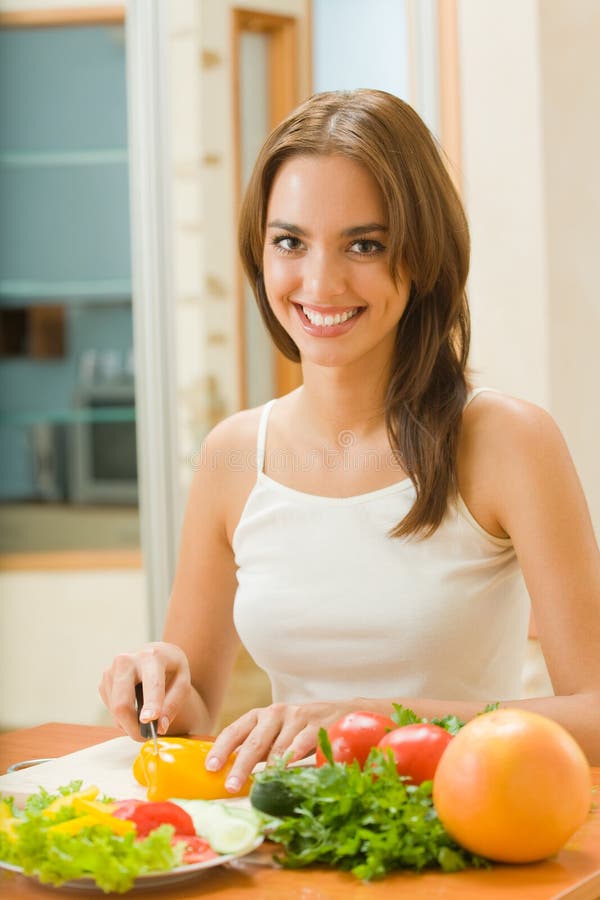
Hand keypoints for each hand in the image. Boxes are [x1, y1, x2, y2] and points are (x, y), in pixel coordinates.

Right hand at [99, 642, 191, 740]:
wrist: (156, 654)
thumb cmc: (170, 669)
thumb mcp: (182, 682)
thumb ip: (173, 704)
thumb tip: (159, 727)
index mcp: (152, 657)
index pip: (150, 684)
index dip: (151, 704)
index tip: (149, 720)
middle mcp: (127, 660)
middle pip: (122, 703)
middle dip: (133, 726)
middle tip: (146, 736)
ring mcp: (111, 670)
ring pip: (115, 710)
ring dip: (128, 722)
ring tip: (145, 715)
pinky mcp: (104, 681)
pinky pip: (110, 709)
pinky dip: (122, 716)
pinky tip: (134, 705)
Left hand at [205, 700, 356, 791]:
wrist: (342, 713)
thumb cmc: (300, 729)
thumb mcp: (276, 734)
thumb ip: (256, 748)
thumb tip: (229, 774)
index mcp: (260, 716)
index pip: (235, 731)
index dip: (221, 749)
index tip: (210, 768)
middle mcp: (276, 713)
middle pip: (254, 742)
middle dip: (241, 766)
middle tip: (230, 786)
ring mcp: (297, 718)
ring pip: (277, 747)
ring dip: (267, 769)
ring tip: (258, 788)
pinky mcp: (317, 726)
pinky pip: (302, 745)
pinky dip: (293, 759)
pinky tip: (285, 772)